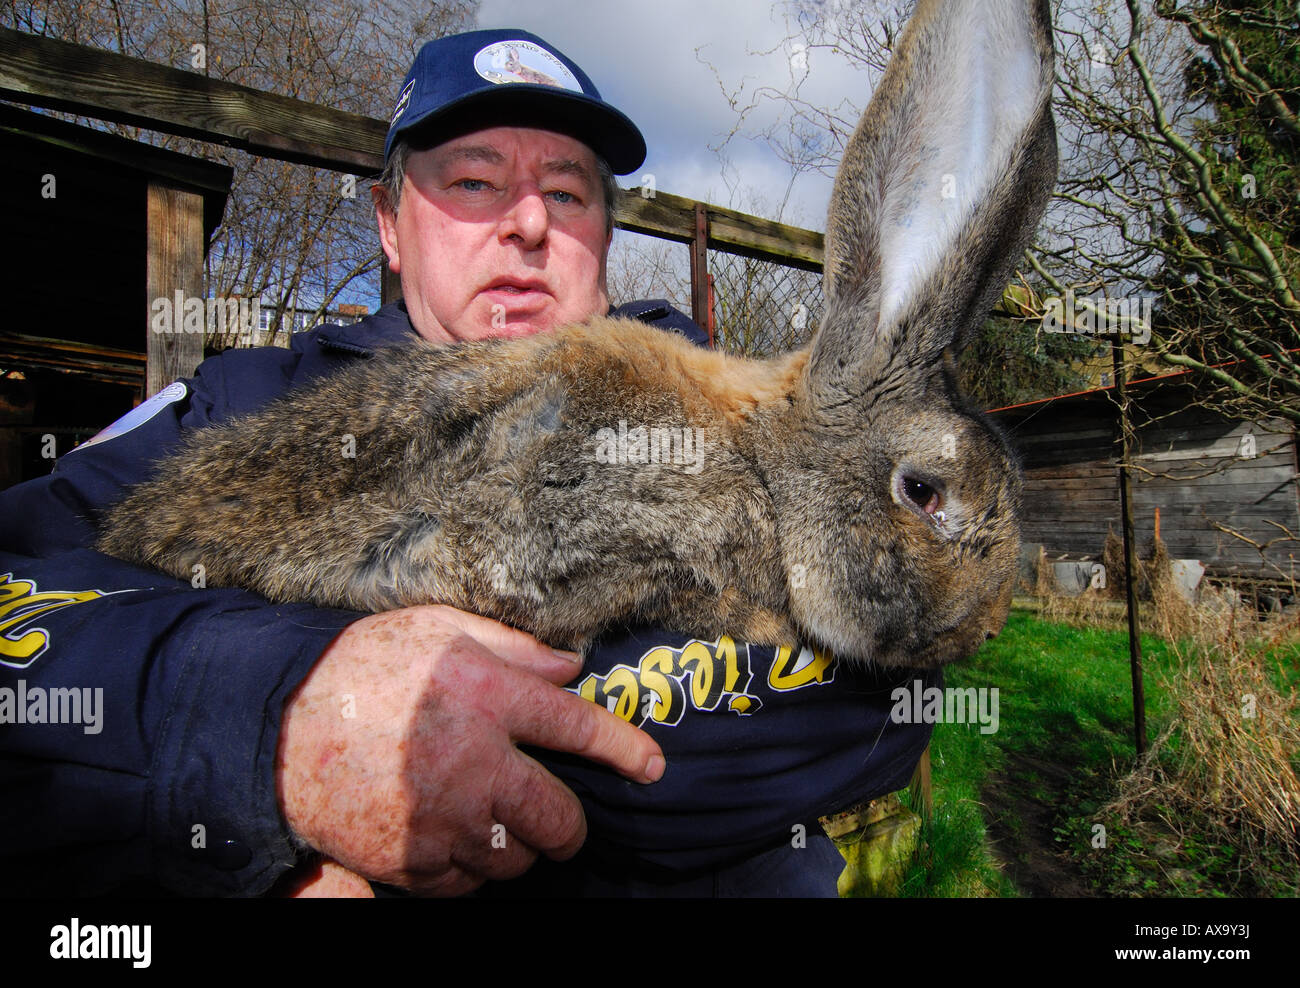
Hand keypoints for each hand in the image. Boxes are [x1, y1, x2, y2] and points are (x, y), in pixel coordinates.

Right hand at [274, 604, 663, 895]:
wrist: (276, 725)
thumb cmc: (362, 666)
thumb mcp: (439, 629)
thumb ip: (513, 647)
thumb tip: (573, 664)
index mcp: (487, 697)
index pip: (580, 729)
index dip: (627, 751)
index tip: (653, 768)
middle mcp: (473, 764)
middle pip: (558, 819)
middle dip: (570, 827)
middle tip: (561, 821)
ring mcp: (440, 820)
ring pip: (515, 859)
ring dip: (516, 846)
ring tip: (488, 821)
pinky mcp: (407, 861)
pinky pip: (465, 885)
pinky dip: (468, 870)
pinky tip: (449, 838)